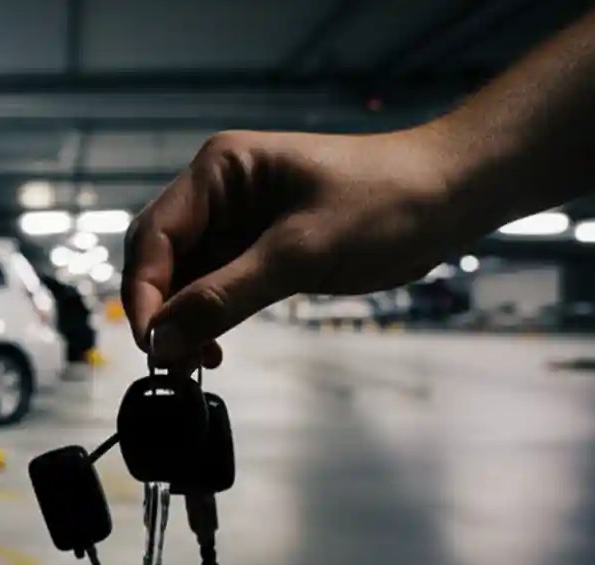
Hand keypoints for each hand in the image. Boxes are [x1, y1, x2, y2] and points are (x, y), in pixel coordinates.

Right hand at [121, 127, 477, 367]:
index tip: (152, 345)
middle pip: (162, 256)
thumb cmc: (384, 204)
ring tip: (195, 363)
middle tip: (172, 363)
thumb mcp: (300, 253)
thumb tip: (163, 342)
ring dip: (184, 320)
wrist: (451, 193)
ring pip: (186, 276)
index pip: (154, 235)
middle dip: (161, 311)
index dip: (144, 293)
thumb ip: (226, 297)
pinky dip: (210, 317)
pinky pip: (217, 284)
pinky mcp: (260, 245)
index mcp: (218, 170)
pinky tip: (216, 346)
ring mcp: (238, 218)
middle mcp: (219, 190)